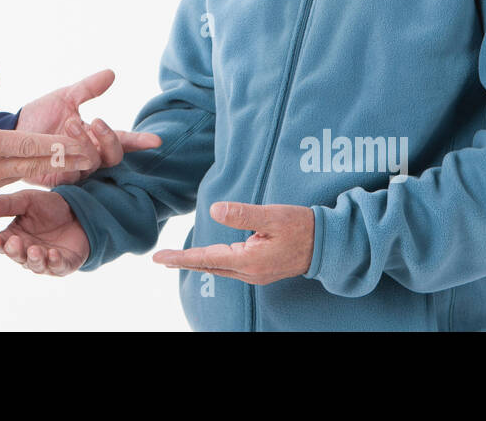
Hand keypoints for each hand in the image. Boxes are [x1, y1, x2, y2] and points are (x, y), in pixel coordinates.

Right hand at [0, 65, 100, 202]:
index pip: (32, 145)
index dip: (61, 146)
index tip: (85, 145)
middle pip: (37, 164)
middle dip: (67, 161)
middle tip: (95, 158)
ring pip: (25, 173)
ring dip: (50, 169)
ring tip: (74, 165)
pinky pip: (9, 181)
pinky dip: (26, 175)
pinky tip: (38, 171)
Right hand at [0, 189, 88, 275]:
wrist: (78, 210)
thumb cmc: (48, 207)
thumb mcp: (27, 200)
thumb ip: (8, 204)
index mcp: (14, 236)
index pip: (1, 243)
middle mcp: (26, 251)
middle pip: (16, 256)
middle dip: (15, 251)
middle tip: (14, 242)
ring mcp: (44, 260)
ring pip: (36, 265)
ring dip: (34, 259)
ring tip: (35, 250)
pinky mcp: (62, 264)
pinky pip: (57, 267)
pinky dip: (55, 262)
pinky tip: (53, 254)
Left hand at [15, 69, 161, 186]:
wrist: (11, 128)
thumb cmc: (41, 115)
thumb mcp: (66, 96)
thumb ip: (88, 88)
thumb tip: (111, 73)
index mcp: (95, 137)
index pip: (122, 141)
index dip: (139, 141)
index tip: (155, 140)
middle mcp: (88, 155)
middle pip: (112, 156)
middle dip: (109, 139)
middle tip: (97, 121)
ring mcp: (73, 168)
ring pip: (91, 164)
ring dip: (84, 143)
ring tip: (69, 123)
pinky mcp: (55, 179)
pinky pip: (69, 175)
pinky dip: (68, 159)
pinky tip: (60, 145)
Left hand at [151, 201, 314, 284]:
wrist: (327, 245)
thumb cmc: (302, 226)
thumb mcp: (273, 215)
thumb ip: (242, 214)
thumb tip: (214, 211)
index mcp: (249, 260)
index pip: (206, 258)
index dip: (180, 257)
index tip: (159, 257)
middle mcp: (249, 272)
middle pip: (208, 266)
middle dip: (182, 261)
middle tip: (159, 258)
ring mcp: (254, 273)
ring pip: (217, 267)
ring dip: (195, 262)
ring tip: (174, 258)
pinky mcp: (259, 268)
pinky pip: (228, 266)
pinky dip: (211, 261)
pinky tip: (204, 257)